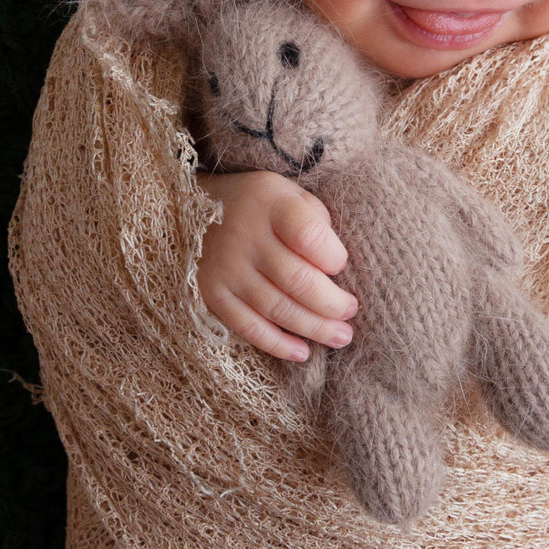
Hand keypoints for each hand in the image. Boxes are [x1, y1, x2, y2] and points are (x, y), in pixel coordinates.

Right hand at [194, 170, 357, 363]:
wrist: (198, 206)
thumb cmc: (263, 207)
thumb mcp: (292, 196)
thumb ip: (318, 224)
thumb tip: (339, 273)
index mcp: (271, 205)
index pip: (308, 235)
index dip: (333, 257)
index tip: (342, 266)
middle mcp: (246, 237)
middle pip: (297, 281)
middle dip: (332, 304)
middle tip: (350, 313)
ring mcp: (227, 268)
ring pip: (278, 309)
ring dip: (315, 329)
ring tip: (341, 336)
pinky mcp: (213, 293)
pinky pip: (249, 327)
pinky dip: (278, 344)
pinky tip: (303, 352)